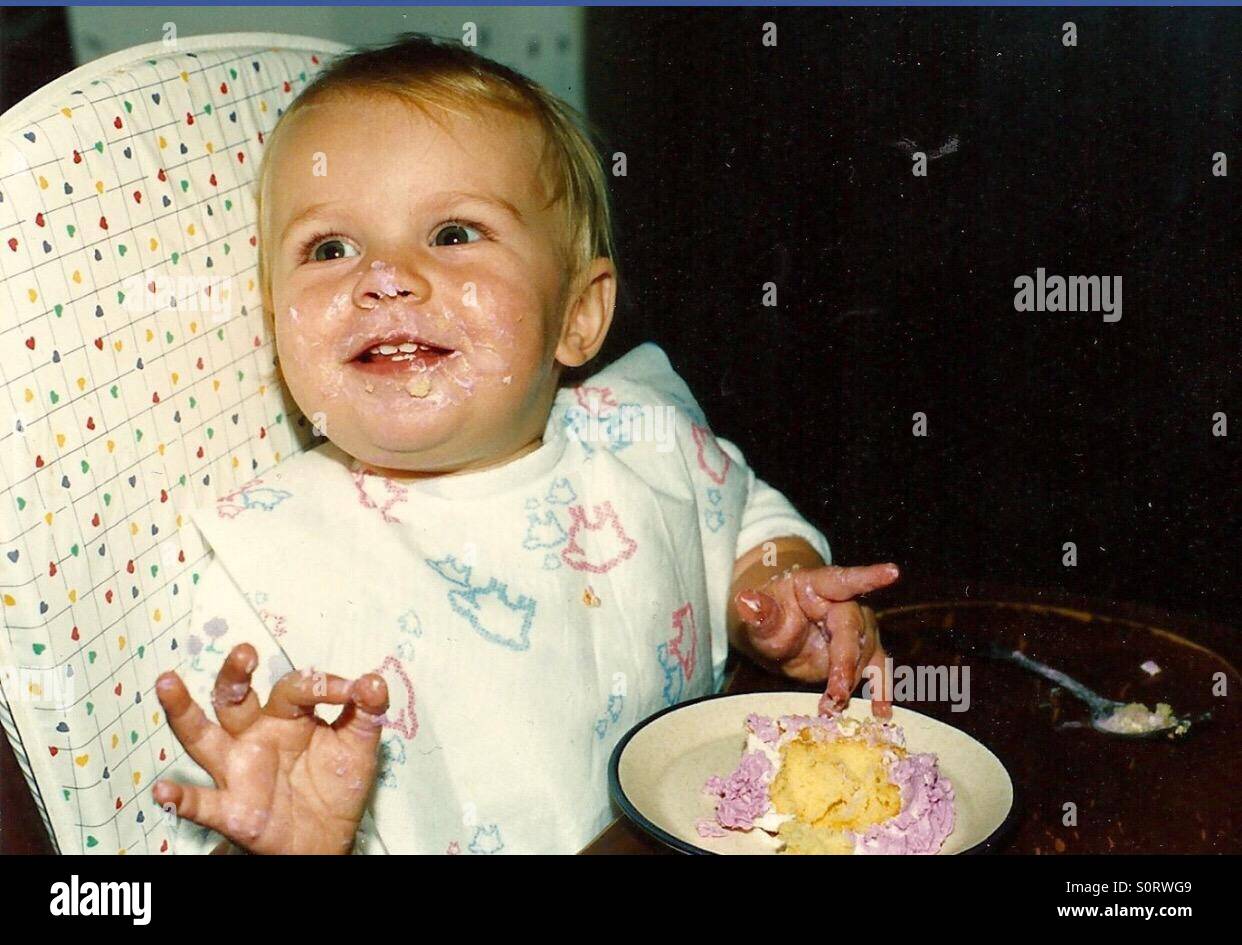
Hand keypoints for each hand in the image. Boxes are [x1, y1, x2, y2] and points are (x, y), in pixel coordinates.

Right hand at [152, 643, 388, 853]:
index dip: (320, 685)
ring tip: (169, 684)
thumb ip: (367, 713)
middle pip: (236, 699)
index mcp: (288, 716)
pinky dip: (181, 799)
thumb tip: (374, 680)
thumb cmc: (337, 784)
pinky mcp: (231, 809)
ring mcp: (238, 770)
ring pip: (202, 736)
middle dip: (236, 675)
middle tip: (244, 653)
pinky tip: (164, 792)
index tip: (351, 690)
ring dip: (183, 711)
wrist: (331, 840)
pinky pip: (201, 804)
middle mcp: (254, 735)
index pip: (295, 689)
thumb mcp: (359, 746)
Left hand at [733, 563, 897, 717]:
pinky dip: (881, 690)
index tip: (892, 573)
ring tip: (832, 706)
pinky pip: (877, 670)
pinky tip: (882, 710)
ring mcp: (859, 629)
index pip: (844, 579)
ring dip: (852, 682)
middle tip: (836, 692)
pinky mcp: (863, 653)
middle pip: (852, 630)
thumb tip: (746, 602)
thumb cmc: (773, 617)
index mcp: (820, 585)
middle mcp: (846, 604)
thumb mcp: (761, 617)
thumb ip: (760, 613)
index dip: (869, 576)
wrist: (781, 633)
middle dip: (846, 662)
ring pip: (866, 653)